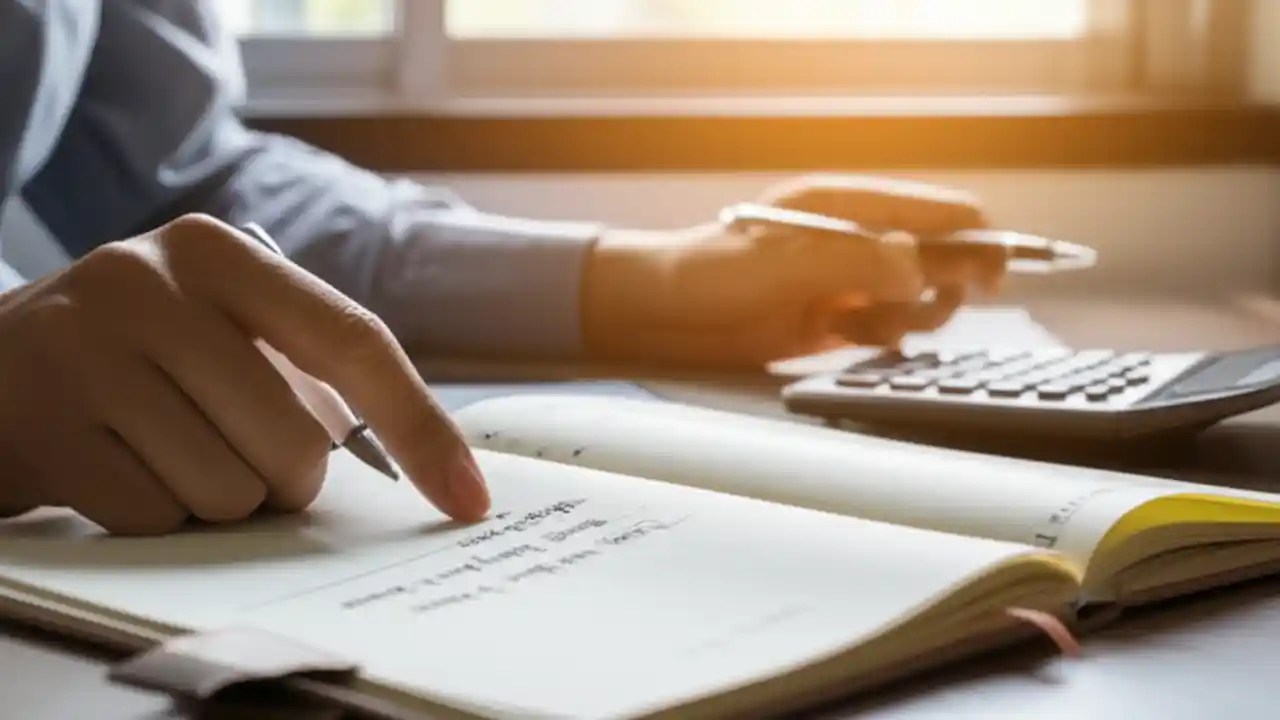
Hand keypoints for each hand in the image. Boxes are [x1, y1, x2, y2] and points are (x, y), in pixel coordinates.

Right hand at [0, 215, 486, 533]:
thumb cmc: (137, 359)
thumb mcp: (217, 330)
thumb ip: (307, 373)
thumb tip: (427, 464)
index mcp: (218, 253)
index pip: (355, 342)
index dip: (422, 428)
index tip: (469, 498)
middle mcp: (149, 282)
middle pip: (297, 442)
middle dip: (283, 478)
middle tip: (231, 450)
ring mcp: (83, 347)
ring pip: (228, 491)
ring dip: (214, 500)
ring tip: (161, 450)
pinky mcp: (38, 421)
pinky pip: (153, 516)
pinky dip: (152, 515)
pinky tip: (115, 468)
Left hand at [583, 175, 1002, 366]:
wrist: (661, 317)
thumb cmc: (710, 274)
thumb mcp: (784, 263)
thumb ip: (856, 260)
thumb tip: (920, 270)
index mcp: (846, 206)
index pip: (933, 210)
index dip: (975, 236)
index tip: (997, 271)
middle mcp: (854, 241)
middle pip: (938, 256)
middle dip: (950, 280)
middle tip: (939, 302)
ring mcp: (846, 282)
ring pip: (917, 298)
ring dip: (912, 315)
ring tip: (869, 325)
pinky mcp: (834, 322)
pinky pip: (886, 329)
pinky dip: (885, 336)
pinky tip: (855, 337)